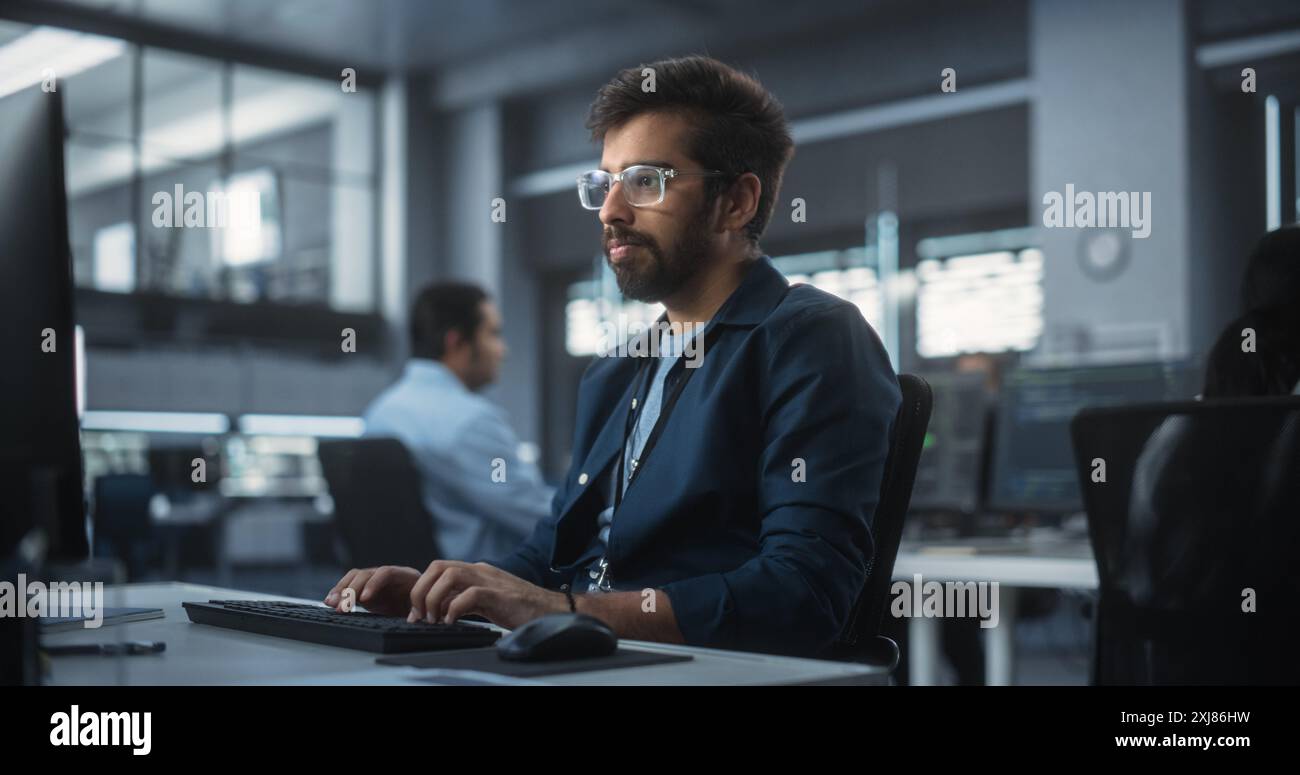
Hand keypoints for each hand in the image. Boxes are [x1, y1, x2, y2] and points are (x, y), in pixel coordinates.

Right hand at [324, 566, 419, 615]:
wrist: (421, 608)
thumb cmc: (424, 609)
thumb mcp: (423, 609)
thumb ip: (415, 611)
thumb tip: (410, 618)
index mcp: (406, 576)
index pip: (386, 573)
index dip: (374, 584)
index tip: (365, 599)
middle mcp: (387, 575)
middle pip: (366, 574)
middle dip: (351, 590)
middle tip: (342, 606)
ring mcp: (375, 580)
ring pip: (354, 579)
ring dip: (341, 591)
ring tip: (331, 603)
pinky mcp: (364, 589)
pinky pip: (349, 587)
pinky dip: (339, 593)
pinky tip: (330, 601)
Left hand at [408, 560, 567, 629]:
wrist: (552, 610)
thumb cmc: (521, 609)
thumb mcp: (487, 601)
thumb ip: (465, 600)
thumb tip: (439, 610)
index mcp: (476, 571)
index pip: (438, 568)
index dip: (421, 589)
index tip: (416, 613)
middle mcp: (480, 571)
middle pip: (437, 566)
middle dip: (421, 591)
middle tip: (420, 615)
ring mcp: (490, 580)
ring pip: (449, 575)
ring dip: (434, 598)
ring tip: (434, 619)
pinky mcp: (499, 594)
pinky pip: (469, 594)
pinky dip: (454, 608)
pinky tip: (453, 622)